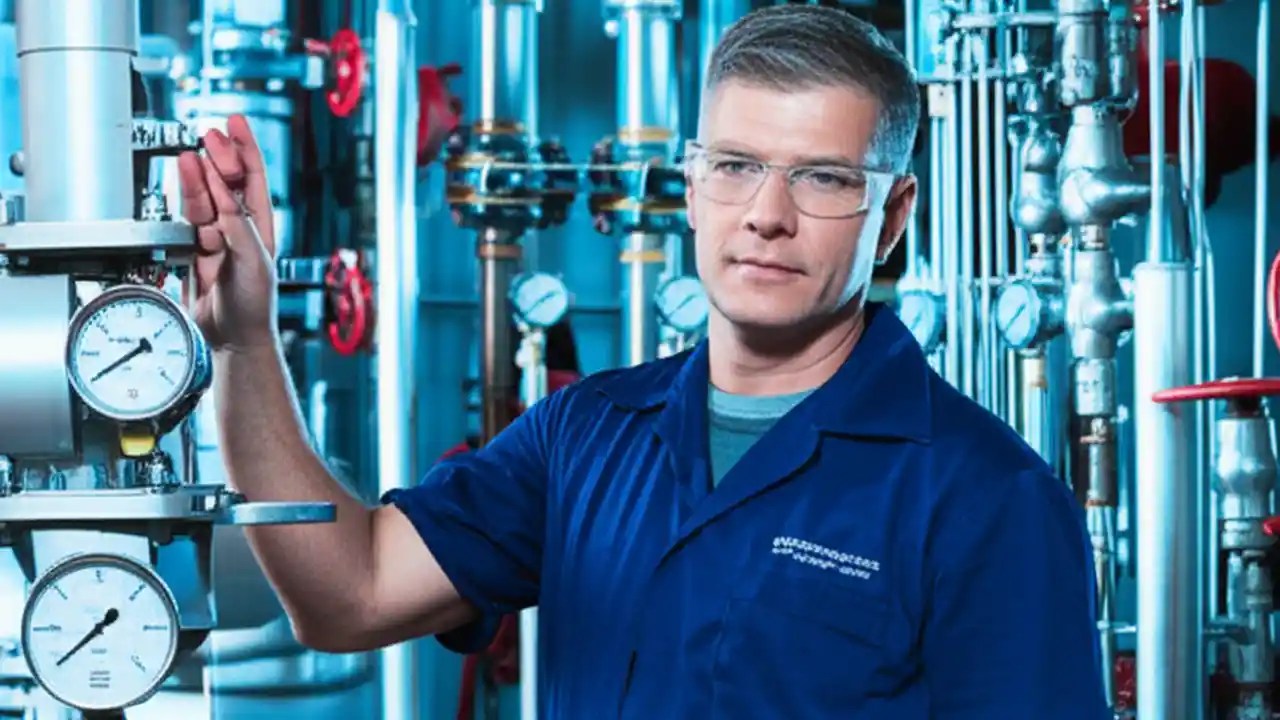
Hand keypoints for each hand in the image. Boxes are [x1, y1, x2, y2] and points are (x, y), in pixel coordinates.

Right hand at [176, 115, 278, 353]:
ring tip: (190, 155)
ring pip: (204, 198)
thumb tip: (225, 198)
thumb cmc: (254, 306)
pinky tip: (182, 182)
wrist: (232, 337)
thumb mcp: (253, 262)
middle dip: (219, 156)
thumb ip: (238, 228)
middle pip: (227, 182)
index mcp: (262, 227)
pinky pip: (187, 217)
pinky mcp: (193, 250)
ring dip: (198, 176)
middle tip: (209, 134)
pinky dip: (185, 199)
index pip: (253, 179)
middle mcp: (240, 228)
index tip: (235, 122)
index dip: (246, 149)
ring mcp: (216, 238)